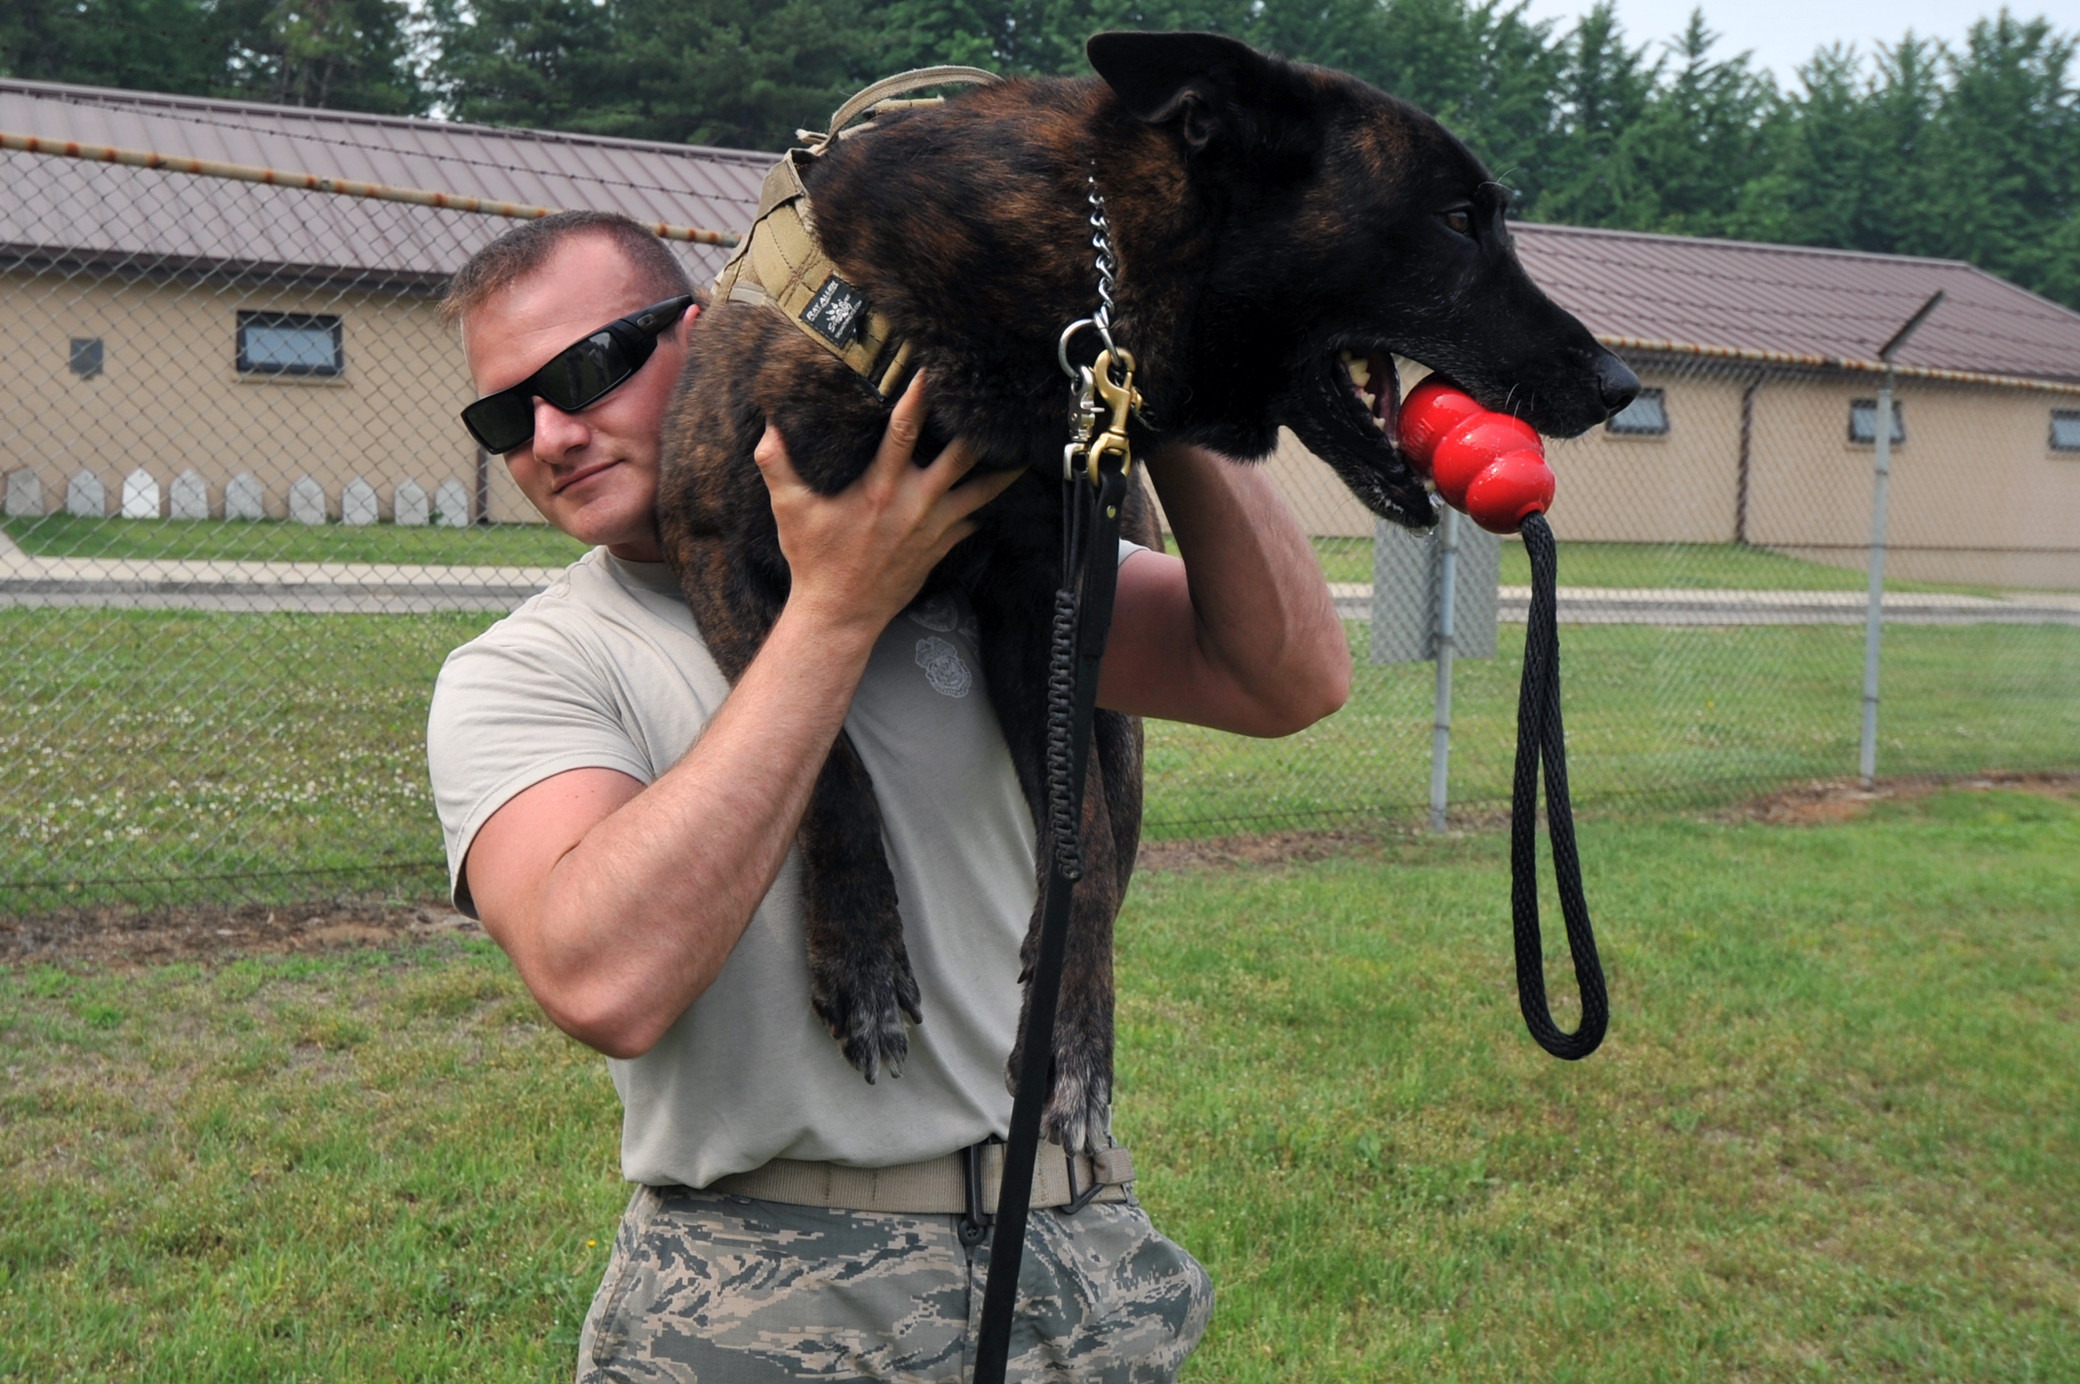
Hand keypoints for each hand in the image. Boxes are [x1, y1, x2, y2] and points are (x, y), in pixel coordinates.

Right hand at [754, 372, 1019, 637]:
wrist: (841, 614)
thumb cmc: (815, 560)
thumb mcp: (789, 509)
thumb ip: (776, 463)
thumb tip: (768, 423)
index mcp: (879, 487)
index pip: (905, 430)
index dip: (921, 396)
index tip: (935, 367)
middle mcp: (914, 503)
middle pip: (962, 455)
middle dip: (981, 427)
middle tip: (1000, 399)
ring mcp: (934, 526)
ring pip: (983, 490)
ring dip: (1006, 468)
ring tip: (1028, 444)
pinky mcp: (944, 546)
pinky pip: (977, 518)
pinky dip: (991, 503)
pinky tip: (1005, 487)